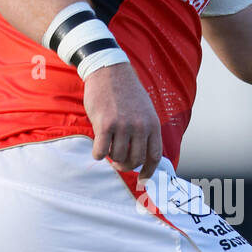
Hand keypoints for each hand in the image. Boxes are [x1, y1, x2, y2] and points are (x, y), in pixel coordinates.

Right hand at [83, 60, 162, 177]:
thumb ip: (146, 131)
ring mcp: (123, 126)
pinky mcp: (105, 124)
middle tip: (118, 162)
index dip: (148, 172)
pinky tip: (97, 147)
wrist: (109, 71)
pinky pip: (101, 151)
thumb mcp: (146, 110)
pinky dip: (98, 154)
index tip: (142, 179)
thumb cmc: (126, 92)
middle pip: (136, 160)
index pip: (154, 157)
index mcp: (152, 124)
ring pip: (118, 157)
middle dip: (126, 166)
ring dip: (112, 157)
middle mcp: (140, 127)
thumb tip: (144, 156)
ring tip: (108, 148)